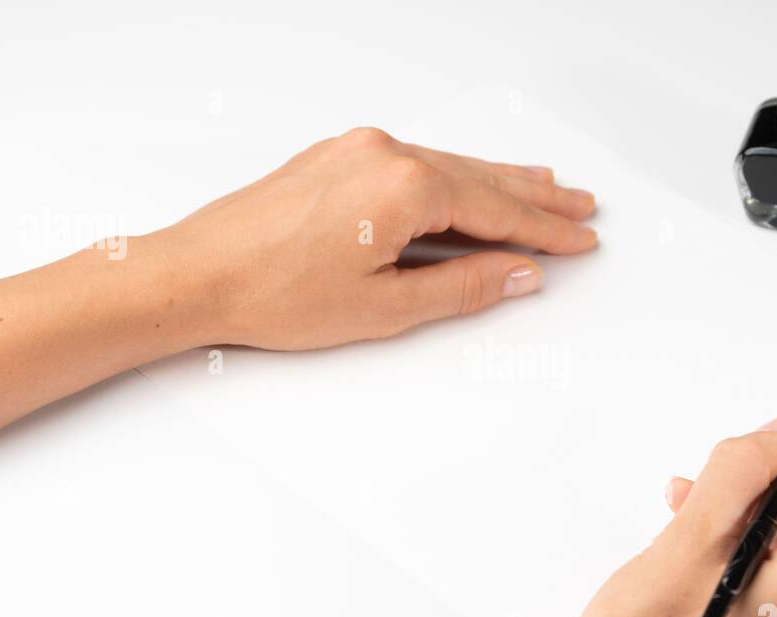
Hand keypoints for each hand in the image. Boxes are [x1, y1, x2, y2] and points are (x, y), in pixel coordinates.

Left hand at [154, 127, 597, 349]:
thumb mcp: (386, 306)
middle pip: (481, 178)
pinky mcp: (337, 155)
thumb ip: (463, 286)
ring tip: (543, 187)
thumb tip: (519, 273)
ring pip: (450, 165)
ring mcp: (359, 148)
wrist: (196, 273)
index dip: (544, 231)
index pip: (497, 211)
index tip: (580, 239)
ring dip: (498, 181)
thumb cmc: (275, 294)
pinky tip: (469, 180)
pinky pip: (415, 160)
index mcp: (405, 186)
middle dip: (534, 198)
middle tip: (579, 207)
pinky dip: (452, 174)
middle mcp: (386, 152)